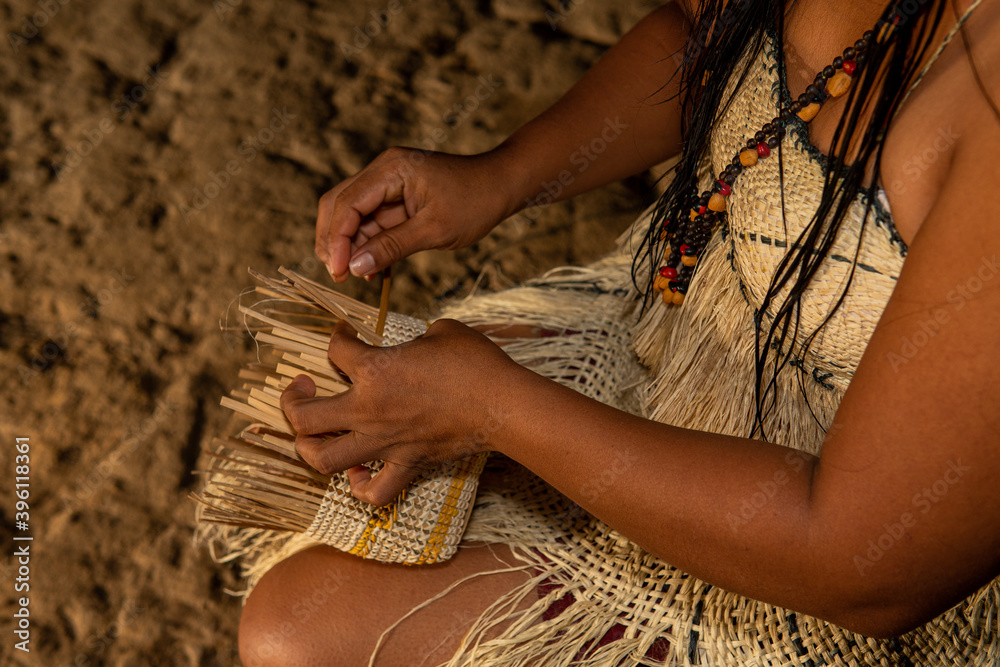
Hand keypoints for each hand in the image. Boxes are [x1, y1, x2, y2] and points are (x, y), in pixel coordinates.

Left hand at [279, 319, 521, 504]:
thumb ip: (414, 336)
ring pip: (324, 460)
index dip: (337, 335)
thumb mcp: (440, 331)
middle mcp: (369, 410)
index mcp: (374, 369)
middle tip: (302, 388)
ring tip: (313, 435)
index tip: (346, 332)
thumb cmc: (475, 363)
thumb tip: (412, 342)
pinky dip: (359, 487)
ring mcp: (385, 443)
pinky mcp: (407, 464)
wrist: (503, 405)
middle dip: (292, 400)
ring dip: (309, 448)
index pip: (334, 350)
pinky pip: (374, 492)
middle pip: (304, 417)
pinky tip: (357, 472)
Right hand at [315, 149, 515, 281]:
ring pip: (351, 215)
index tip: (338, 272)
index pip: (347, 204)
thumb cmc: (476, 202)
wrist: (503, 184)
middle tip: (339, 277)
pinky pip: (371, 220)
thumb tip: (354, 267)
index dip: (336, 240)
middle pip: (339, 205)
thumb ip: (392, 247)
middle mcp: (383, 170)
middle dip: (334, 242)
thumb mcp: (435, 230)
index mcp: (391, 169)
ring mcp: (388, 182)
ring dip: (351, 246)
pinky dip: (368, 244)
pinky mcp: (395, 195)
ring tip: (358, 277)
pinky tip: (372, 269)